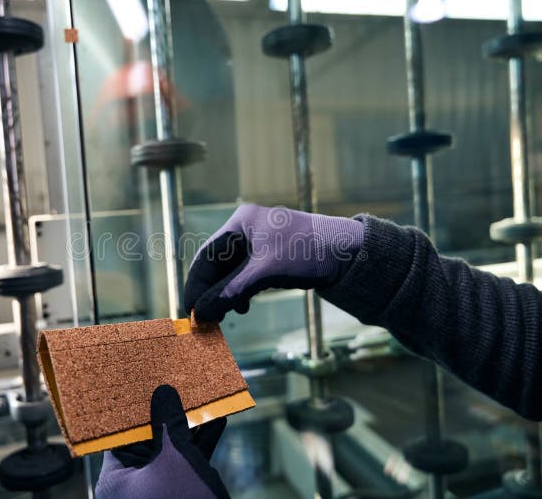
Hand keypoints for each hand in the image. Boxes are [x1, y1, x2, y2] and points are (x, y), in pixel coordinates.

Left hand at [95, 385, 228, 498]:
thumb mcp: (175, 459)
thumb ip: (168, 425)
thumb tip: (162, 393)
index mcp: (116, 478)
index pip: (120, 432)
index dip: (134, 406)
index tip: (147, 380)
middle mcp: (131, 484)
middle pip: (147, 438)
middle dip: (166, 412)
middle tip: (177, 382)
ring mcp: (156, 490)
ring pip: (170, 450)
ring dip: (189, 425)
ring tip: (203, 396)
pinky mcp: (178, 493)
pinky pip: (186, 464)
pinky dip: (200, 444)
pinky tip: (218, 421)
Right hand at [184, 204, 363, 321]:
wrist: (350, 254)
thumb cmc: (307, 252)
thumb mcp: (264, 273)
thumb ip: (231, 292)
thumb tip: (200, 315)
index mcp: (241, 222)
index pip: (206, 255)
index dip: (196, 285)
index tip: (190, 310)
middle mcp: (247, 229)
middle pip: (217, 264)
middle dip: (211, 292)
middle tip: (204, 319)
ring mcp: (260, 243)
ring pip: (231, 272)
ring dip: (225, 294)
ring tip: (225, 314)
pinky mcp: (272, 257)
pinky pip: (245, 276)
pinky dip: (240, 292)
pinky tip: (243, 306)